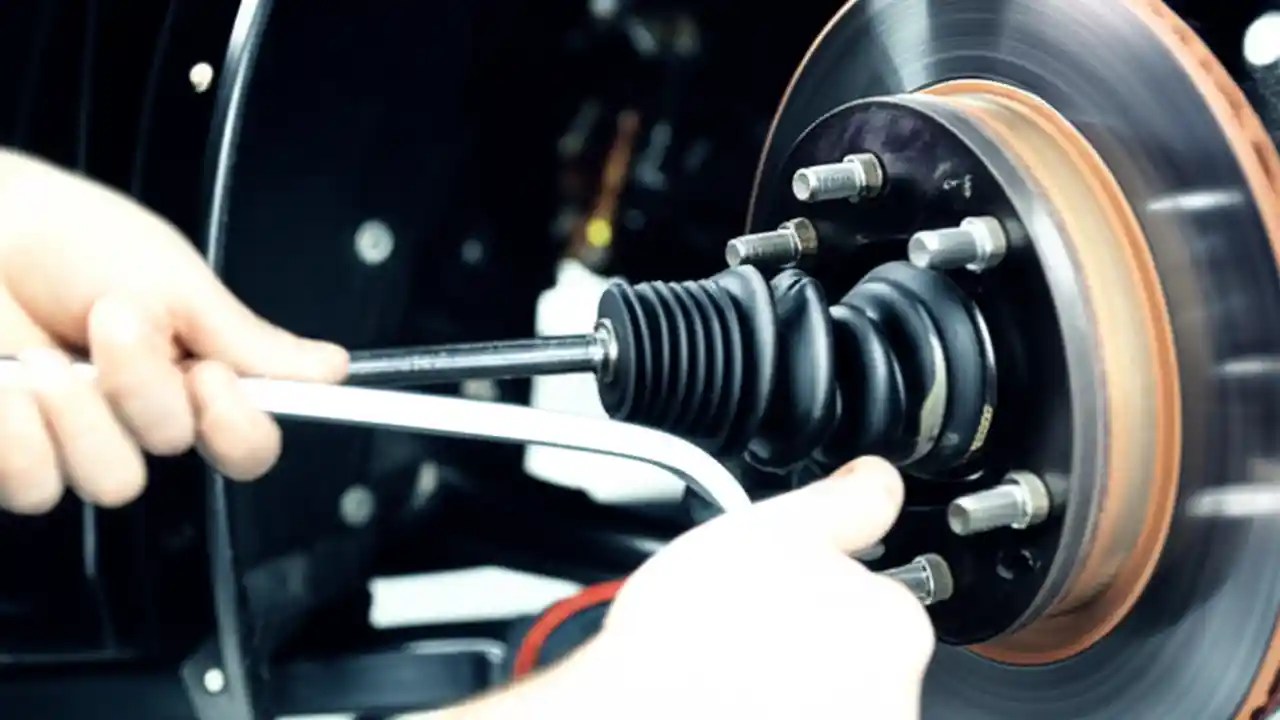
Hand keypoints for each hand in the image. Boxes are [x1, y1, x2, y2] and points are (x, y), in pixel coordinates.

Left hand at [0, 149, 348, 513]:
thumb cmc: (65, 237)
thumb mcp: (172, 279)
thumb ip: (248, 339)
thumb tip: (333, 368)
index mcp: (191, 377)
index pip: (247, 446)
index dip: (240, 428)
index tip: (214, 379)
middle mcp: (138, 418)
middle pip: (176, 451)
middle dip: (142, 385)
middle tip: (110, 320)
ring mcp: (73, 442)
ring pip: (113, 481)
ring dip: (78, 412)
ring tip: (39, 355)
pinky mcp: (12, 455)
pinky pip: (37, 487)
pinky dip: (19, 433)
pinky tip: (5, 382)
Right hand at [437, 457, 933, 719]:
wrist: (641, 711)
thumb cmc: (693, 636)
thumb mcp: (776, 529)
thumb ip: (846, 502)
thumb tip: (878, 477)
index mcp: (894, 626)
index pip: (876, 589)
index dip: (816, 577)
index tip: (775, 586)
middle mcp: (894, 694)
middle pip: (851, 646)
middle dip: (805, 631)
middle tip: (742, 625)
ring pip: (825, 692)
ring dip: (787, 678)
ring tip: (725, 667)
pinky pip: (799, 717)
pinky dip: (770, 709)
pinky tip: (728, 699)